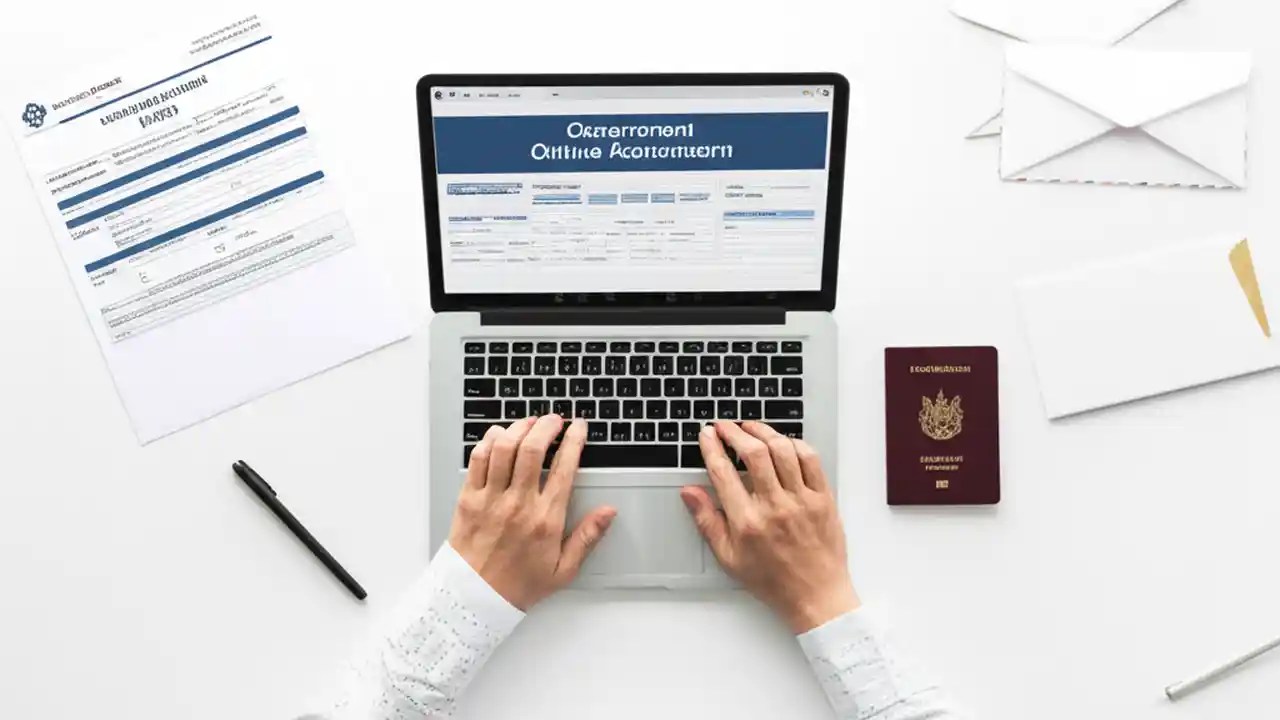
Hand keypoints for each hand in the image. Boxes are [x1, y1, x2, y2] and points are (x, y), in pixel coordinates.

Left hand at [448, 415, 615, 609]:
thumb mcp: (564, 569)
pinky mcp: (469, 499)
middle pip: (533, 448)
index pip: (565, 467)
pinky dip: (489, 441)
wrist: (475, 598)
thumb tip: (608, 512)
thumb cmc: (518, 585)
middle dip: (547, 425)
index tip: (579, 429)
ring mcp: (491, 499)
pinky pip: (478, 459)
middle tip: (555, 420)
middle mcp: (518, 504)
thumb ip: (588, 537)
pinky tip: (500, 436)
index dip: (574, 440)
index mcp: (546, 519)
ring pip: (504, 447)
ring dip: (519, 428)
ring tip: (530, 423)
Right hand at [681, 421, 859, 632]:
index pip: (723, 472)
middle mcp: (775, 507)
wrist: (815, 596)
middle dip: (735, 431)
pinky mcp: (823, 499)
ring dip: (764, 431)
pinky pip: (811, 460)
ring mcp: (802, 500)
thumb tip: (689, 492)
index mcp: (747, 522)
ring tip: (750, 427)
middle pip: (754, 452)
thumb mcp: (728, 557)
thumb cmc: (773, 581)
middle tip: (725, 425)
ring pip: (782, 450)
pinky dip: (795, 444)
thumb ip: (707, 521)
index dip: (711, 447)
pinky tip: (783, 442)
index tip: (706, 434)